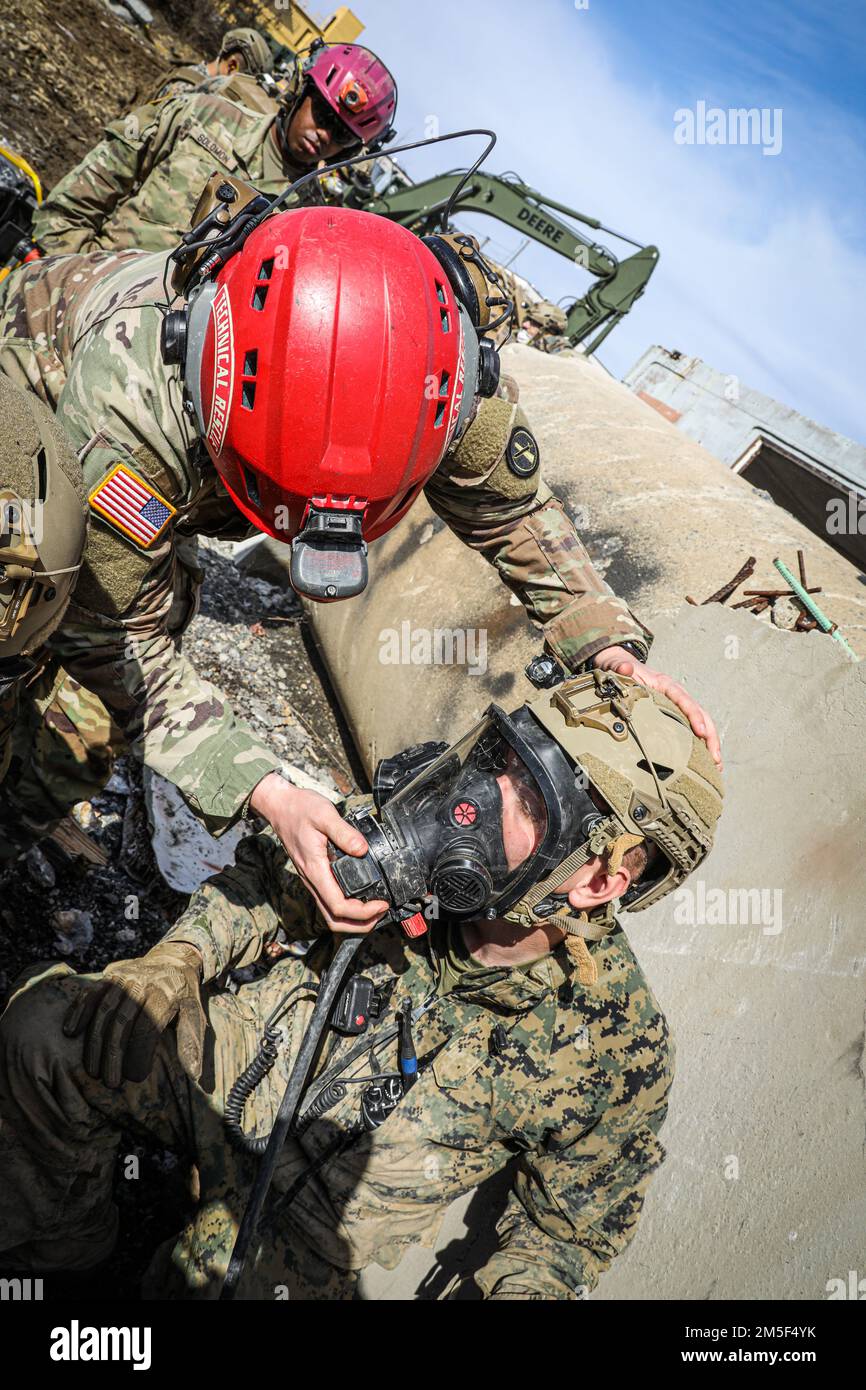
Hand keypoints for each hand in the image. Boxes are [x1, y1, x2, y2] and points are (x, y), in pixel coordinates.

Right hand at [63, 942, 205, 1087]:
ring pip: (103, 1010)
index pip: (147, 1029)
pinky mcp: (109, 974)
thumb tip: (194, 1075)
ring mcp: (123, 976)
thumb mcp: (195, 1013)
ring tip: (91, 1070)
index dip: (139, 1055)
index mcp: (166, 994)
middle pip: (122, 1022)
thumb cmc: (182, 994)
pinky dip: (78, 1010)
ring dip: (94, 1042)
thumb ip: (192, 1042)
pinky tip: (70, 1032)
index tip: (135, 1079)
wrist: (172, 958)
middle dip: (113, 1055)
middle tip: (109, 1083)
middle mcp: (143, 983)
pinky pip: (90, 992)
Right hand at [250, 773, 388, 933]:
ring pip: (331, 914)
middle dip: (360, 924)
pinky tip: (361, 896)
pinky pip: (329, 902)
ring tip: (375, 909)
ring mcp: (312, 880)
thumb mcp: (324, 814)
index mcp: (315, 870)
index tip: (381, 904)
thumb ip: (344, 832)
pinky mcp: (315, 876)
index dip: (362, 912)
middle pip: (334, 920)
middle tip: (381, 912)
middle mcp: (312, 880)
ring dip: (354, 919)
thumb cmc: (300, 809)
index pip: (338, 906)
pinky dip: (347, 908)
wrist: (280, 806)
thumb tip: (363, 849)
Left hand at [593, 646, 721, 768]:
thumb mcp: (616, 665)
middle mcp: (675, 695)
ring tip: (716, 767)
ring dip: (709, 744)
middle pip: (699, 714)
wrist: (617, 666)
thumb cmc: (618, 667)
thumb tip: (626, 667)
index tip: (700, 732)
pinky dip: (698, 745)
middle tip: (716, 759)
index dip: (694, 715)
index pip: (684, 699)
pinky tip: (704, 763)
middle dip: (710, 736)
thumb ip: (619, 667)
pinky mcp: (671, 715)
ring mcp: (675, 705)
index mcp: (665, 684)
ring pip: (699, 723)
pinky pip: (689, 729)